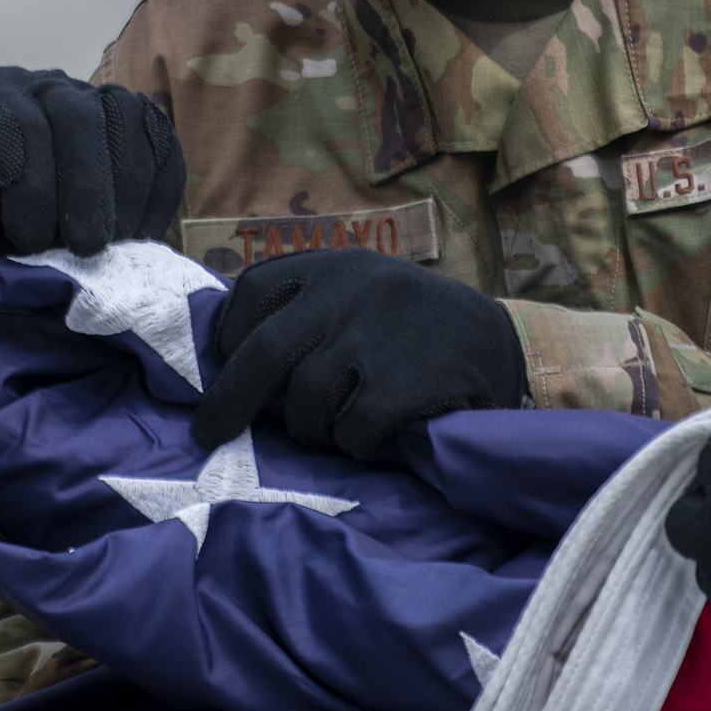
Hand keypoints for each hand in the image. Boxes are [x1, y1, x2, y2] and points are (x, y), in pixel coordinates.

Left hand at [0, 67, 184, 265]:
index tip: (28, 240)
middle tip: (86, 248)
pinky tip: (139, 230)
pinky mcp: (123, 120)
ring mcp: (86, 96)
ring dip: (126, 186)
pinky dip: (158, 183)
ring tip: (114, 245)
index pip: (15, 121)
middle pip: (76, 114)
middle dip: (85, 185)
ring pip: (123, 116)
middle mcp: (37, 84)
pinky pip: (157, 135)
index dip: (29, 181)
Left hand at [190, 249, 525, 459]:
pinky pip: (351, 432)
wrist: (501, 344)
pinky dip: (355, 444)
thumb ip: (308, 308)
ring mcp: (375, 337)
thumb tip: (225, 356)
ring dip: (311, 430)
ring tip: (333, 430)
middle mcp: (348, 293)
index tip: (227, 366)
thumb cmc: (415, 326)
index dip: (229, 336)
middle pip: (263, 352)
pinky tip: (373, 437)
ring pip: (306, 403)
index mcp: (333, 266)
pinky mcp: (402, 384)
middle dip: (229, 401)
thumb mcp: (363, 290)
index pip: (253, 291)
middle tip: (209, 433)